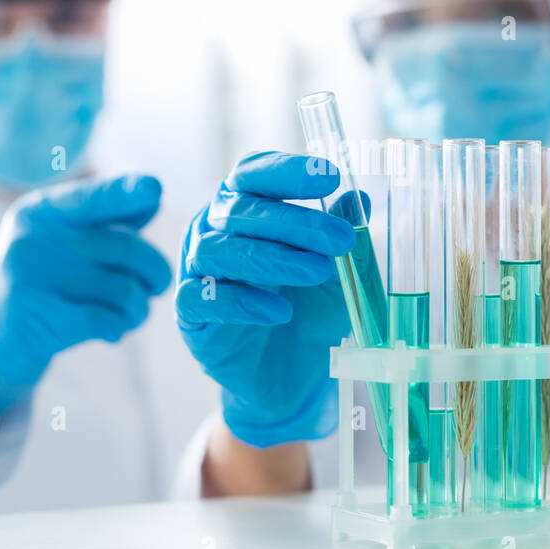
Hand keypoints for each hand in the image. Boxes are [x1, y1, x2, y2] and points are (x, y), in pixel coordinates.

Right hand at [0, 174, 172, 436]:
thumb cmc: (40, 288)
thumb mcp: (61, 246)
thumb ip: (103, 224)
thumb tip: (151, 198)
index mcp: (42, 212)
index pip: (96, 196)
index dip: (129, 191)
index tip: (155, 189)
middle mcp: (33, 237)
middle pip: (129, 249)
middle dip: (155, 274)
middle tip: (155, 289)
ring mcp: (31, 276)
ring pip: (125, 289)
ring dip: (138, 309)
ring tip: (128, 315)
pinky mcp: (37, 317)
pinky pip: (107, 319)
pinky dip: (119, 328)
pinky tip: (110, 331)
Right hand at [176, 152, 357, 448]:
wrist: (293, 377)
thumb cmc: (312, 312)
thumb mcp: (341, 274)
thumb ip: (345, 238)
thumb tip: (359, 200)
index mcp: (245, 208)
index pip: (253, 174)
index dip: (287, 171)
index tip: (330, 177)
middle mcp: (214, 231)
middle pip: (240, 210)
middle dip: (294, 222)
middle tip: (340, 239)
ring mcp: (198, 271)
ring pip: (219, 249)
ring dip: (273, 258)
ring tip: (317, 272)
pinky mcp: (190, 315)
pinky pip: (202, 297)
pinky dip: (242, 302)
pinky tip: (279, 312)